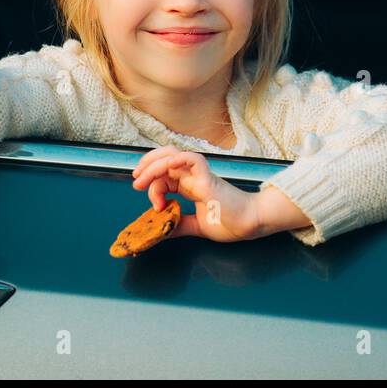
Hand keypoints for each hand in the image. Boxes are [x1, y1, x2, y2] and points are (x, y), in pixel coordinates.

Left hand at [131, 146, 258, 242]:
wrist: (250, 223)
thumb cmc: (230, 222)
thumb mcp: (196, 226)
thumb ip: (178, 225)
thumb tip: (159, 232)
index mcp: (190, 185)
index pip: (164, 175)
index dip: (153, 186)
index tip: (154, 206)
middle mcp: (193, 176)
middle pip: (164, 159)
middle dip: (146, 166)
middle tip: (136, 181)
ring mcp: (200, 175)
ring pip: (172, 156)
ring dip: (152, 165)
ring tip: (141, 180)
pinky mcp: (208, 178)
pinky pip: (191, 159)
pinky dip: (176, 159)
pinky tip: (166, 167)